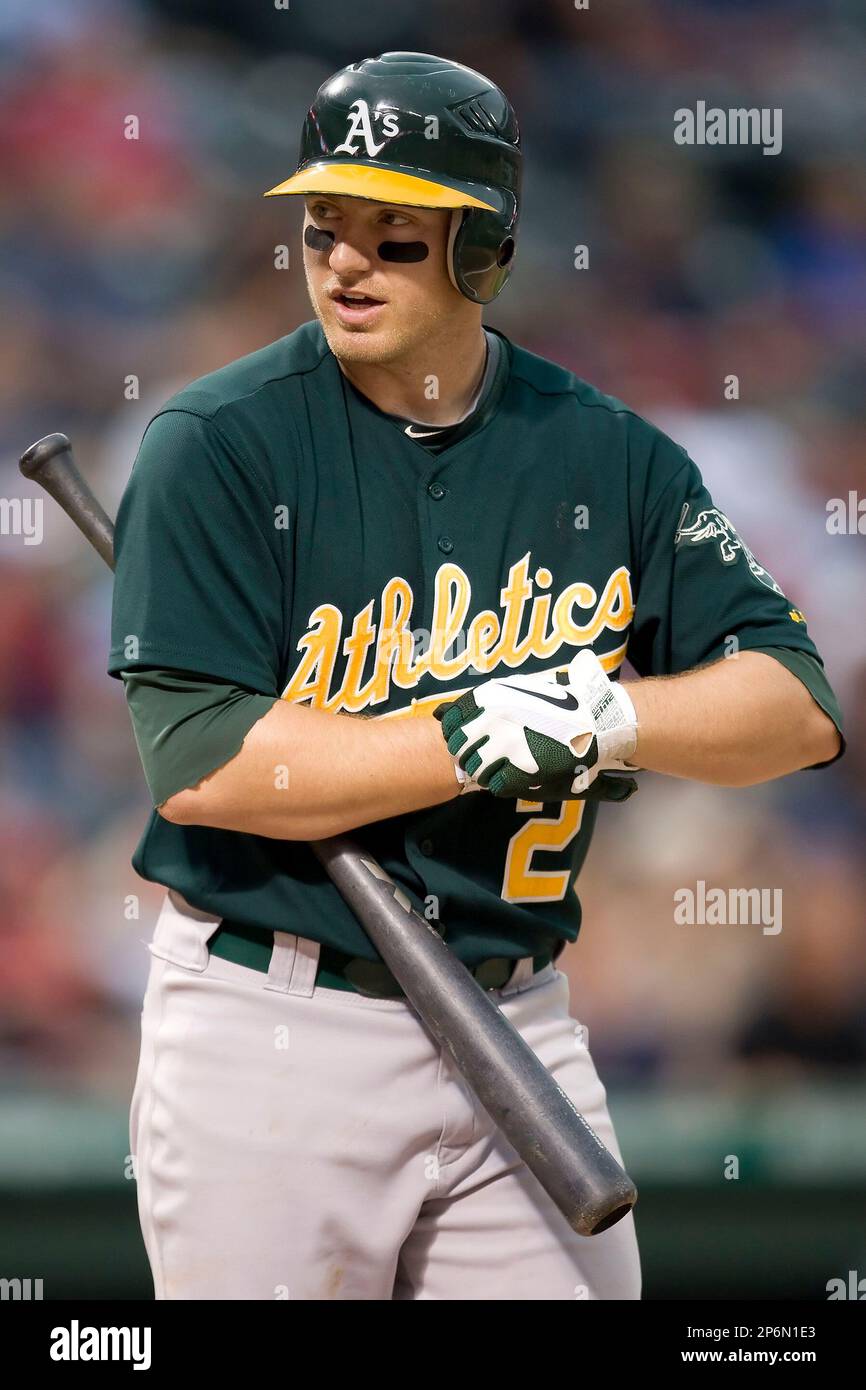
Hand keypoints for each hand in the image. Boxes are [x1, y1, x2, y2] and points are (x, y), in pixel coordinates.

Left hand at [434, 650, 638, 799]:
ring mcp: (507, 745)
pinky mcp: (522, 769)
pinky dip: (504, 783)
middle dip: (472, 754)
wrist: (593, 720)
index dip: (459, 735)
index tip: (472, 738)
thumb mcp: (513, 691)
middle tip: (491, 755)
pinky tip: (518, 774)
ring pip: (477, 770)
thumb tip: (438, 713)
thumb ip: (477, 704)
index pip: (451, 723)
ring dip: (488, 771)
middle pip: (461, 750)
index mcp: (489, 698)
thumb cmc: (553, 705)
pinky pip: (496, 785)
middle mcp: (493, 720)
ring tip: (506, 765)